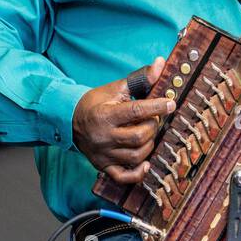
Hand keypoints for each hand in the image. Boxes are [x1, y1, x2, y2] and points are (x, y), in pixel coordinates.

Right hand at [71, 56, 173, 183]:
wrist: (69, 120)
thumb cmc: (96, 103)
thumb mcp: (115, 88)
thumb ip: (140, 78)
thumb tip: (161, 63)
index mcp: (105, 115)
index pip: (136, 111)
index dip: (157, 107)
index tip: (170, 103)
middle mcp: (103, 137)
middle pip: (139, 136)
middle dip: (153, 127)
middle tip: (154, 119)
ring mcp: (103, 154)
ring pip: (136, 156)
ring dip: (149, 145)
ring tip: (148, 134)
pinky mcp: (103, 166)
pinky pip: (123, 177)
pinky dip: (138, 173)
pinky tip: (146, 162)